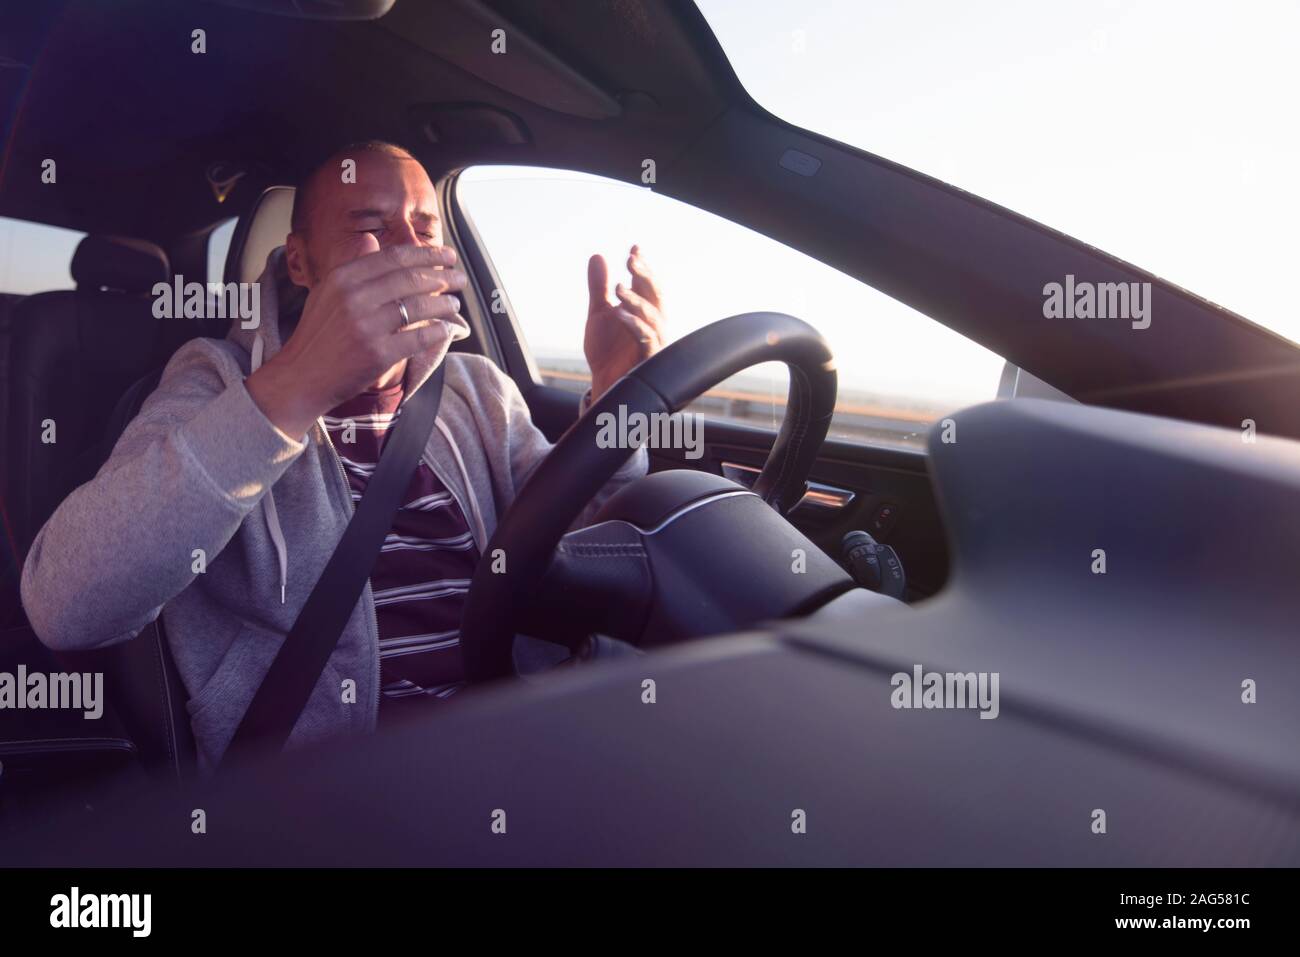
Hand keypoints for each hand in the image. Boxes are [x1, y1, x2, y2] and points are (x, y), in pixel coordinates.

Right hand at [247, 233, 467, 438]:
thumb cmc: (319, 335)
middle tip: (460, 278)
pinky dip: (438, 330)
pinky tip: (447, 327)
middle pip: (411, 279)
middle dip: (443, 277)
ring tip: (455, 303)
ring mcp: (367, 326)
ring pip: (419, 306)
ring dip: (444, 304)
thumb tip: (371, 239)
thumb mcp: (327, 292)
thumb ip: (353, 266)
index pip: (395, 258)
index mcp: (342, 277)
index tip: (448, 255)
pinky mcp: (378, 354)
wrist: (301, 377)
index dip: (427, 254)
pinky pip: (419, 336)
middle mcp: (354, 297)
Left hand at [583, 244, 665, 399]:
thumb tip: (598, 256)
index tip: (634, 248)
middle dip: (645, 276)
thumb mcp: (599, 314)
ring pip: (653, 316)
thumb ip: (600, 287)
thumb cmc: (607, 351)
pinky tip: (619, 314)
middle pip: (656, 295)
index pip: (647, 284)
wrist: (603, 385)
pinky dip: (634, 325)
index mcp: (643, 310)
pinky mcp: (648, 359)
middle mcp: (653, 323)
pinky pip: (646, 340)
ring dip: (637, 300)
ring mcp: (653, 341)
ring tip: (619, 288)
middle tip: (631, 259)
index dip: (643, 266)